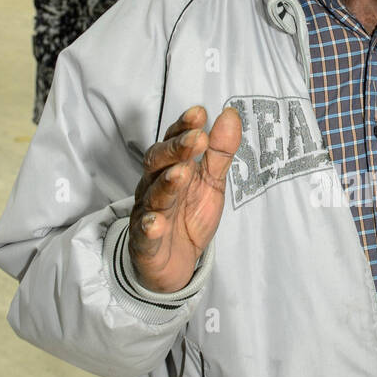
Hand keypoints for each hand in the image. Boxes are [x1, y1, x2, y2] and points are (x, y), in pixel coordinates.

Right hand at [128, 105, 241, 292]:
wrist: (174, 263)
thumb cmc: (188, 217)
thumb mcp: (211, 182)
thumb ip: (219, 151)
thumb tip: (231, 114)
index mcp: (170, 169)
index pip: (172, 142)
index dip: (183, 128)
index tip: (199, 113)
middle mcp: (154, 187)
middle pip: (158, 163)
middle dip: (176, 149)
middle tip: (196, 138)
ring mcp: (148, 214)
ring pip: (154, 196)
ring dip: (167, 183)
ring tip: (181, 172)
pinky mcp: (146, 244)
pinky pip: (145, 235)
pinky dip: (150, 228)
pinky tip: (156, 223)